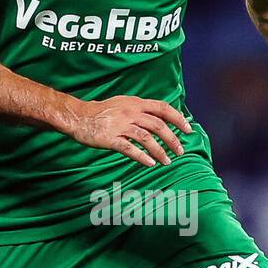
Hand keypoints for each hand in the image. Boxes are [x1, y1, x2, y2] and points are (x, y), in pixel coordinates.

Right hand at [66, 95, 192, 167]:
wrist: (78, 116)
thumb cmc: (101, 112)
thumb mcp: (123, 104)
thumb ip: (140, 109)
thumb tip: (159, 116)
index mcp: (136, 103)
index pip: (163, 108)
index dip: (178, 119)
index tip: (188, 130)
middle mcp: (131, 113)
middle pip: (158, 126)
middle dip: (172, 139)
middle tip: (180, 151)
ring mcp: (121, 125)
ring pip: (147, 139)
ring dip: (160, 151)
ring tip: (167, 161)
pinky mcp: (111, 139)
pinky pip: (130, 149)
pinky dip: (142, 157)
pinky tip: (150, 164)